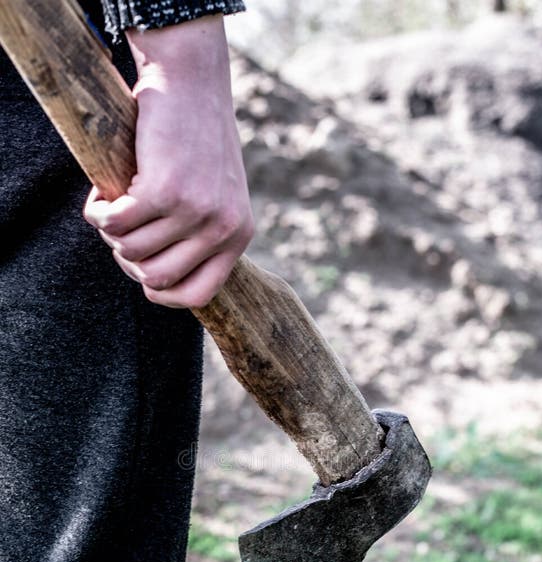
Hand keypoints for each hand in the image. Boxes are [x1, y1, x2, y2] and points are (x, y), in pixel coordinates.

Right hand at [84, 16, 253, 307]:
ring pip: (130, 251)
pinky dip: (98, 209)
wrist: (190, 80)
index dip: (162, 292)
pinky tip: (102, 190)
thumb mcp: (214, 194)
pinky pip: (115, 224)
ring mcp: (195, 212)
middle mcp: (222, 229)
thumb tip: (154, 280)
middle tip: (121, 224)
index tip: (143, 273)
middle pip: (154, 278)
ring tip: (112, 200)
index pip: (198, 296)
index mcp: (238, 236)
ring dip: (110, 229)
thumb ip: (198, 235)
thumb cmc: (195, 138)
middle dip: (127, 257)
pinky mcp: (164, 190)